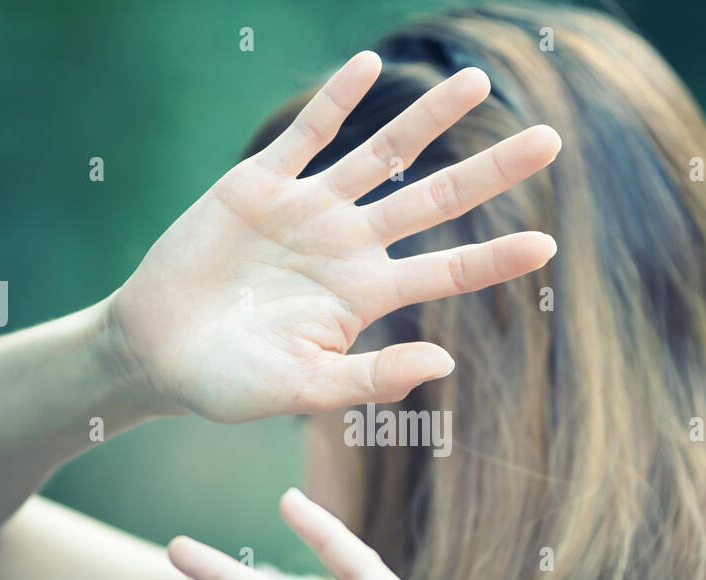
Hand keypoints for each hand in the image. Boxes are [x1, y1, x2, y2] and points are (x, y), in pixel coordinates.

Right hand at [109, 51, 560, 421]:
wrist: (154, 352)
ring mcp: (308, 210)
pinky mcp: (259, 185)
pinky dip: (335, 101)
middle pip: (435, 198)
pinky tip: (369, 65)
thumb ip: (371, 377)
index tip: (549, 245)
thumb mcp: (303, 389)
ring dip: (428, 119)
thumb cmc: (230, 383)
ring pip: (381, 154)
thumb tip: (444, 363)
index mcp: (365, 297)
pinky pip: (306, 135)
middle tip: (551, 141)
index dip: (496, 258)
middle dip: (491, 171)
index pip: (447, 272)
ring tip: (478, 82)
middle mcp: (349, 246)